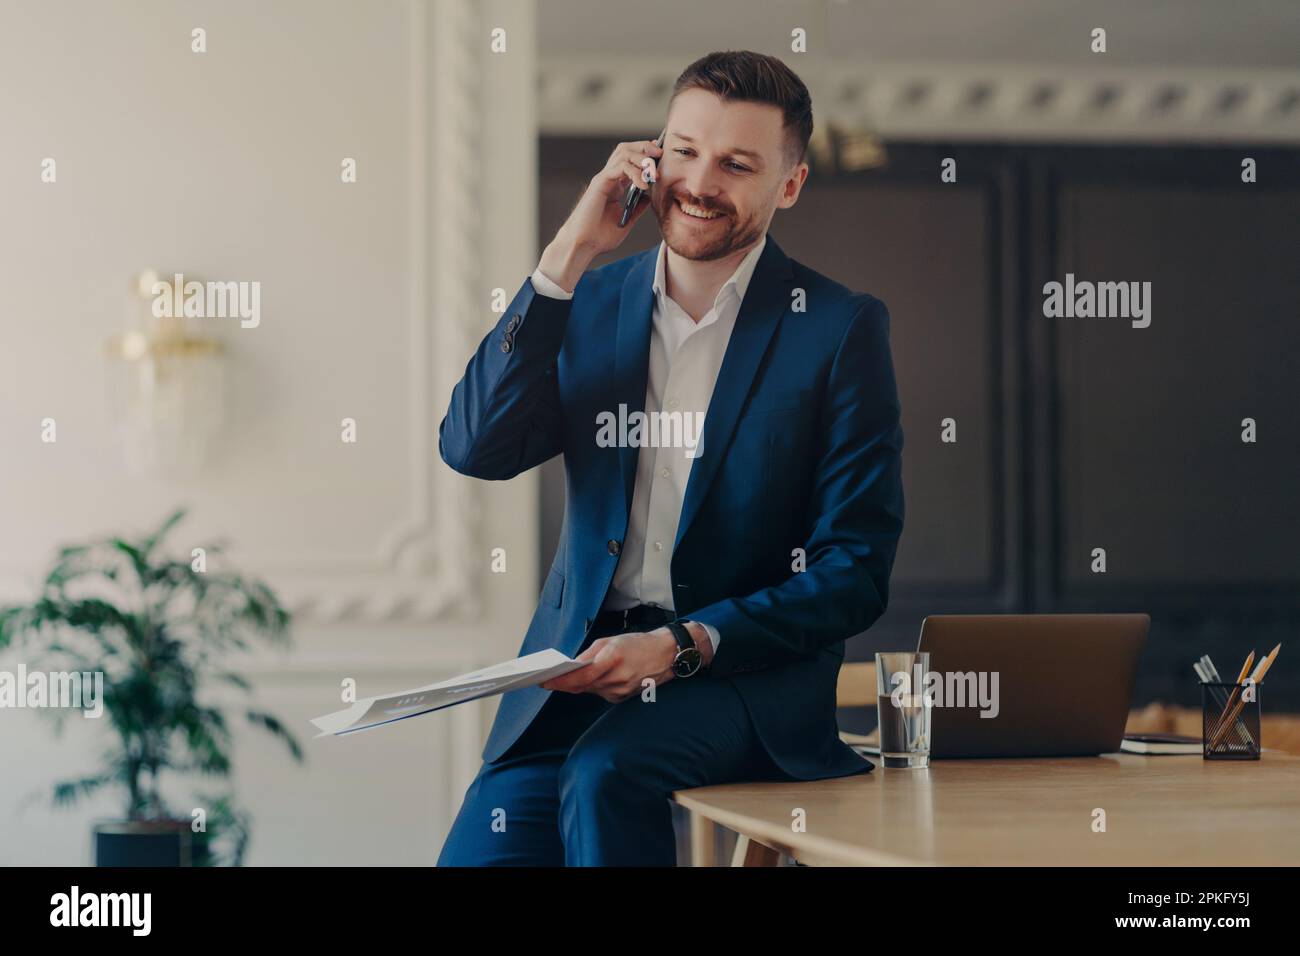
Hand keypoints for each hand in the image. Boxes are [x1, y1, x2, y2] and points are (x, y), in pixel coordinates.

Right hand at [537, 139, 663, 290]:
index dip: (645, 154)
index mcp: (614, 185)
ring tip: (654, 172)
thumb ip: (637, 209)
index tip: (660, 157)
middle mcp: (608, 178)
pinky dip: (634, 172)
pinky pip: (620, 168)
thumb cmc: (598, 237)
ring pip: (623, 153)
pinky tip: (644, 185)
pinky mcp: (599, 183)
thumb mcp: (626, 221)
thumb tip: (649, 198)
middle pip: (626, 149)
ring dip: (642, 158)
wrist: (582, 245)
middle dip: (644, 147)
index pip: (629, 160)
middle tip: (660, 154)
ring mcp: (603, 179)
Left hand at [540, 629, 676, 702]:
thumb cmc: (638, 644)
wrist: (665, 655)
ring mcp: (621, 691)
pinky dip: (593, 686)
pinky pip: (601, 693)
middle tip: (547, 680)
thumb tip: (571, 666)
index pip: (581, 676)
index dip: (560, 681)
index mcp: (613, 660)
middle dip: (564, 683)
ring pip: (590, 690)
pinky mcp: (623, 698)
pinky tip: (588, 680)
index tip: (544, 682)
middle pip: (582, 685)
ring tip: (562, 679)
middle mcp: (617, 679)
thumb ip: (589, 654)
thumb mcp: (611, 641)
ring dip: (578, 685)